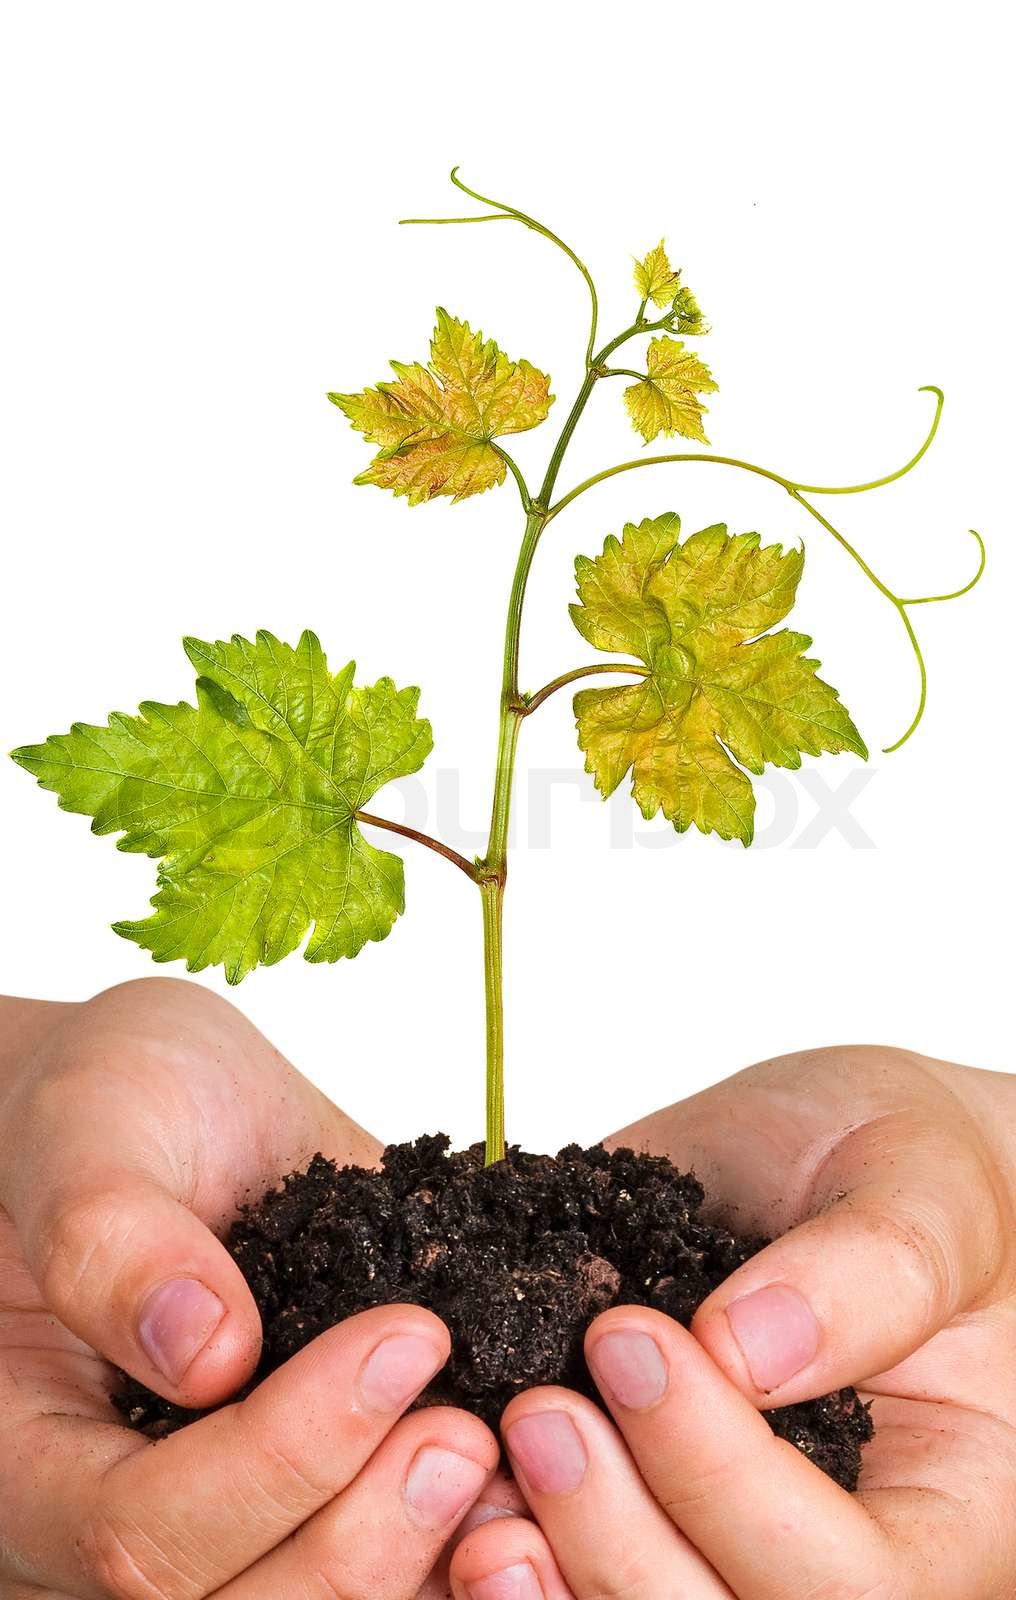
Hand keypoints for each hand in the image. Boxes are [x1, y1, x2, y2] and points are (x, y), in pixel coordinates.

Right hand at [0, 979, 497, 1596]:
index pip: (137, 1531)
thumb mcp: (92, 1121)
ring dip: (416, 1569)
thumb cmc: (111, 1100)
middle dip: (359, 1542)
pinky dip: (450, 1559)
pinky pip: (372, 1575)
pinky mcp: (301, 1502)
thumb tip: (204, 1350)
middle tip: (467, 1433)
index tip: (401, 1340)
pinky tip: (520, 1492)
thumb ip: (112, 1233)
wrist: (179, 1104)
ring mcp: (212, 1524)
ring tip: (500, 1458)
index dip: (278, 1460)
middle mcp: (107, 1520)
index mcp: (29, 1453)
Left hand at [447, 1045, 1015, 1597]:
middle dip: (616, 1543)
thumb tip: (747, 1346)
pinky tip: (458, 1503)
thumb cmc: (909, 1165)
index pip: (846, 1583)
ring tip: (484, 1466)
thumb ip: (872, 1269)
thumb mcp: (925, 1186)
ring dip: (548, 1572)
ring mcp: (716, 1544)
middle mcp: (820, 1559)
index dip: (725, 1484)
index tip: (633, 1339)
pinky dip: (500, 1566)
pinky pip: (565, 1582)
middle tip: (541, 1413)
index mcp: (934, 1517)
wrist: (827, 1152)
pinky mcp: (629, 1506)